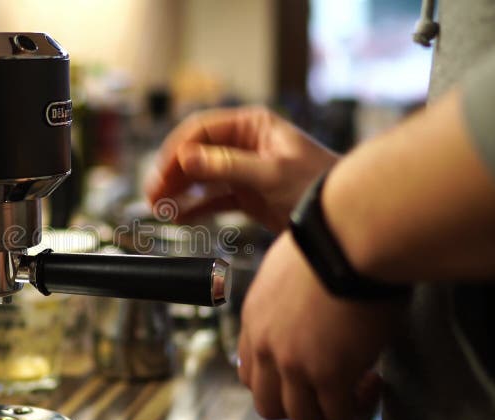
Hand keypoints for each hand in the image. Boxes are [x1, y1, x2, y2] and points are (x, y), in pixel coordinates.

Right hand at [145, 107, 337, 231]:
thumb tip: (186, 158)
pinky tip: (179, 216)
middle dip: (172, 173)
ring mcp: (243, 170)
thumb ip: (226, 166)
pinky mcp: (246, 195)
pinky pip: (213, 198)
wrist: (341, 219)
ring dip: (179, 191)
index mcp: (251, 126)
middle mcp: (244, 144)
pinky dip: (195, 207)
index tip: (161, 171)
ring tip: (159, 208)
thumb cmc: (316, 185)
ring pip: (201, 177)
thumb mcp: (269, 174)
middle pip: (196, 154)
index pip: (202, 130)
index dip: (177, 150)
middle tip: (153, 194)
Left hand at [238, 232, 401, 419]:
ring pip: (299, 415)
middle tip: (327, 389)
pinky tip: (373, 381)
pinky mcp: (327, 373)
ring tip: (354, 388)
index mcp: (255, 317)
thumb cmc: (328, 237)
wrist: (347, 237)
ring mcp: (293, 362)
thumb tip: (307, 301)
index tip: (304, 371)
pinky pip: (337, 411)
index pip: (249, 370)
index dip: (277, 379)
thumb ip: (287, 295)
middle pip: (266, 403)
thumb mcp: (288, 267)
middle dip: (298, 403)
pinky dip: (356, 403)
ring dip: (327, 409)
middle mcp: (266, 344)